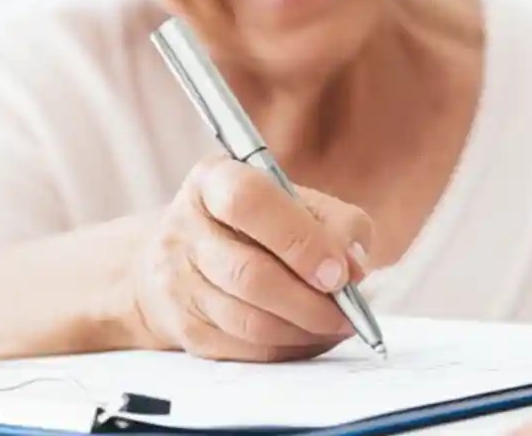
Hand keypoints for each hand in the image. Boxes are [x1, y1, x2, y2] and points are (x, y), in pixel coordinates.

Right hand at [129, 155, 373, 361]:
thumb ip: (335, 222)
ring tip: (337, 325)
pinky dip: (288, 349)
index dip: (299, 240)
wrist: (185, 255)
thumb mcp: (296, 200)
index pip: (248, 202)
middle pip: (249, 274)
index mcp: (214, 181)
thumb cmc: (256, 222)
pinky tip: (312, 337)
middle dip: (310, 301)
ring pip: (248, 321)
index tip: (338, 272)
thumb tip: (354, 267)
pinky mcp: (184, 327)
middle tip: (347, 311)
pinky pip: (244, 350)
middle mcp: (184, 229)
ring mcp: (177, 282)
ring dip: (303, 330)